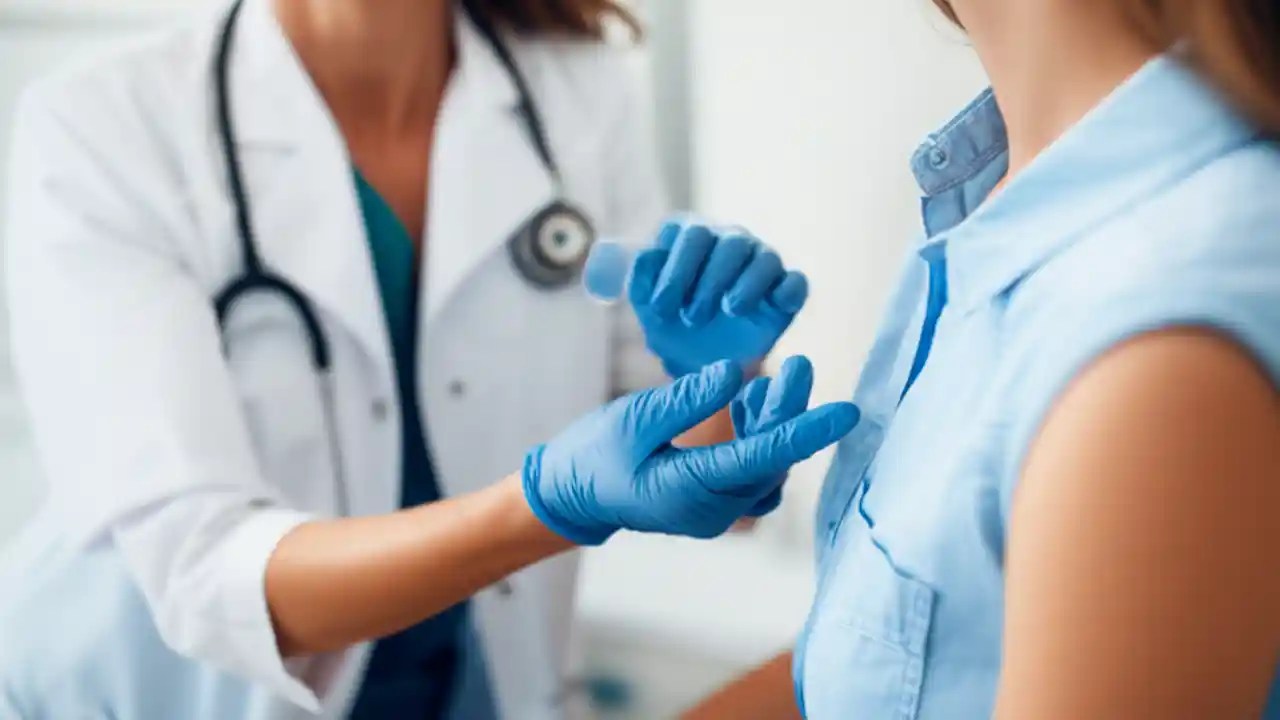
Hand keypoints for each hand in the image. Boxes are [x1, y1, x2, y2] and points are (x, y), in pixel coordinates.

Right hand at [522, 359, 857, 544]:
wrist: (571, 494)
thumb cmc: (595, 455)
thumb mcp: (633, 420)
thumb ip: (685, 399)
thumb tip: (735, 373)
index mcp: (691, 491)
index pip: (761, 458)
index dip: (806, 432)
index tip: (846, 412)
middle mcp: (713, 508)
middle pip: (771, 458)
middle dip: (792, 412)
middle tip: (801, 364)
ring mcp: (715, 506)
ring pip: (766, 462)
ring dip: (778, 419)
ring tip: (784, 372)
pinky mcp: (713, 494)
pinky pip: (752, 465)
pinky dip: (759, 430)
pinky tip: (753, 396)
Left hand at [631, 220, 808, 376]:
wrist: (702, 362)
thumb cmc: (671, 323)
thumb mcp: (647, 306)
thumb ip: (640, 279)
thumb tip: (650, 255)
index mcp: (693, 236)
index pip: (691, 234)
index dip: (677, 271)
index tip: (662, 309)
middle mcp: (729, 241)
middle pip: (730, 243)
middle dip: (710, 281)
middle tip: (693, 319)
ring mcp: (761, 263)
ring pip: (766, 258)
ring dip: (748, 284)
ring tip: (730, 310)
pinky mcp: (785, 291)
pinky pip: (796, 283)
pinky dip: (789, 291)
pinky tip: (776, 306)